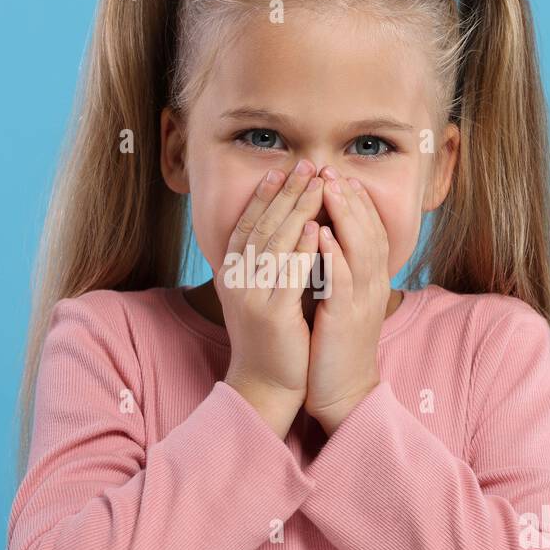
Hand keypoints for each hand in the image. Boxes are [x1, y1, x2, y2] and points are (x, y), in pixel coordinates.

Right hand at [217, 158, 323, 437]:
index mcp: (232, 273)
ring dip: (297, 210)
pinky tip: (317, 228)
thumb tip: (284, 226)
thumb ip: (267, 262)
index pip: (248, 224)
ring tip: (317, 184)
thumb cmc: (272, 337)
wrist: (265, 384)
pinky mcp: (272, 315)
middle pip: (262, 226)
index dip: (264, 196)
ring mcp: (251, 297)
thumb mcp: (262, 292)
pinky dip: (303, 248)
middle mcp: (236, 281)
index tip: (282, 170)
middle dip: (285, 193)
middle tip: (305, 165)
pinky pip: (289, 274)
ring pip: (276, 244)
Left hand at [305, 169, 391, 433]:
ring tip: (329, 189)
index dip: (356, 201)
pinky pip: (343, 283)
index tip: (338, 175)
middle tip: (330, 170)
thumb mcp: (340, 300)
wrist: (342, 392)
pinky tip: (323, 237)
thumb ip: (337, 269)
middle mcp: (372, 286)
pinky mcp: (345, 321)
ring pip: (360, 250)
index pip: (369, 229)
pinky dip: (334, 257)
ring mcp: (361, 303)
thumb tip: (323, 236)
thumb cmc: (334, 345)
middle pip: (369, 231)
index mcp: (370, 280)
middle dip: (350, 199)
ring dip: (345, 217)